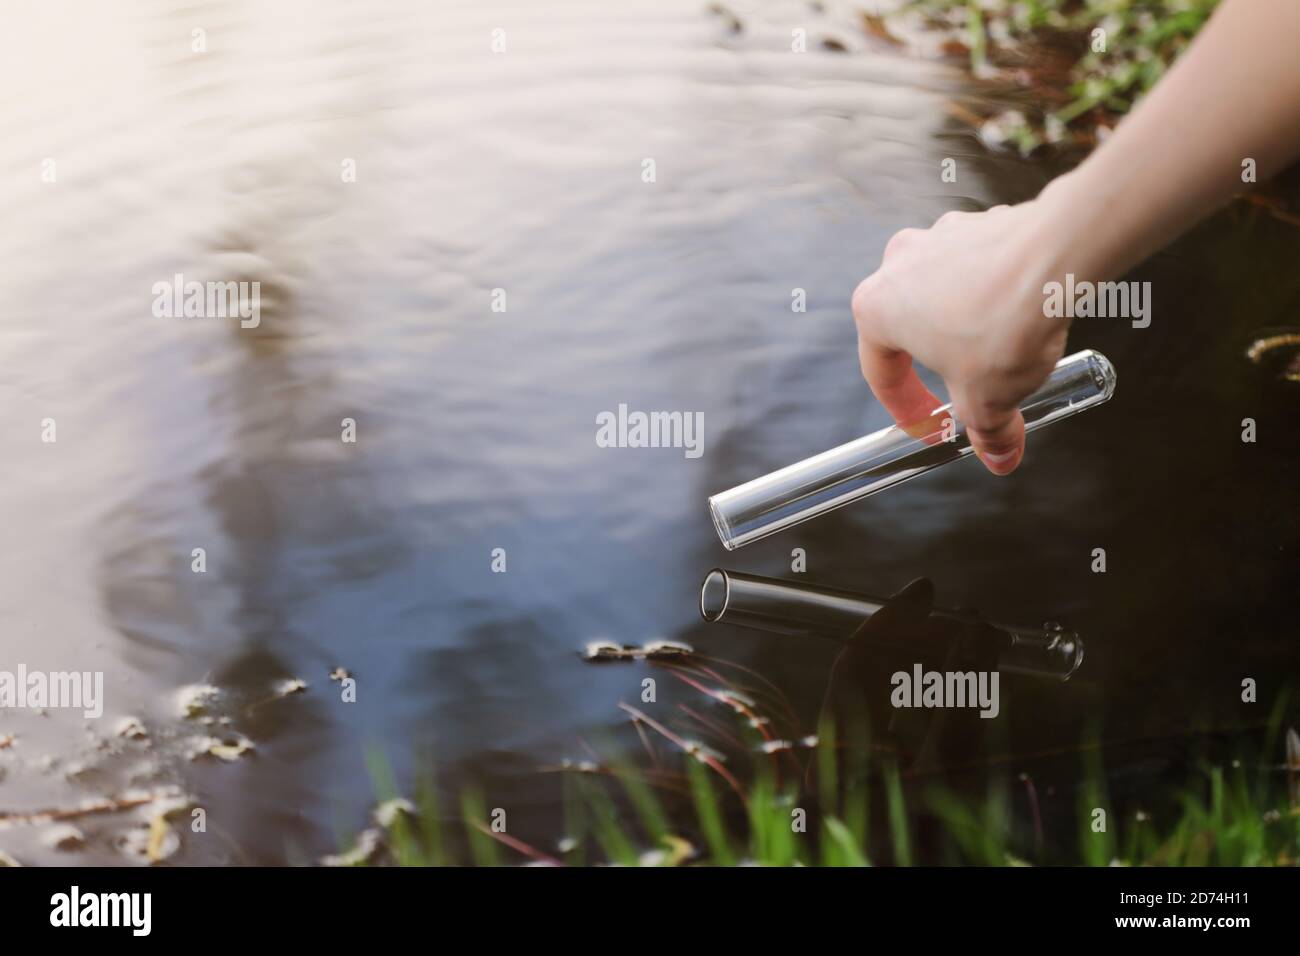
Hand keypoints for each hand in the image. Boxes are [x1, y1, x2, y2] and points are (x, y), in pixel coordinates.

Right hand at [851, 200, 1070, 474]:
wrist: (1057, 258)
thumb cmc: (1004, 322)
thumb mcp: (987, 400)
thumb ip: (985, 432)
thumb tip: (997, 453)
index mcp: (877, 309)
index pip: (881, 372)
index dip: (907, 410)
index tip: (930, 427)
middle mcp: (899, 265)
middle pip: (912, 330)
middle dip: (939, 365)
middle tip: (967, 391)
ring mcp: (940, 237)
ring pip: (947, 296)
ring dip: (968, 328)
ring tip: (1003, 354)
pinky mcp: (982, 223)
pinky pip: (982, 270)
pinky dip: (996, 296)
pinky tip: (1023, 316)